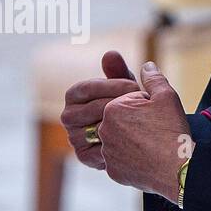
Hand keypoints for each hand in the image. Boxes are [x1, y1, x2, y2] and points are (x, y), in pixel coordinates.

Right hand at [61, 50, 139, 169]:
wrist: (133, 139)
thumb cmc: (126, 106)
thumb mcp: (124, 87)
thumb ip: (117, 71)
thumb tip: (111, 53)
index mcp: (73, 96)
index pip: (85, 88)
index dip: (111, 86)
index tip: (134, 86)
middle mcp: (68, 116)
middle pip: (92, 108)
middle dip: (119, 105)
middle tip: (143, 104)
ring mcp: (74, 137)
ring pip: (96, 128)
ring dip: (121, 124)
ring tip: (142, 120)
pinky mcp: (83, 156)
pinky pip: (100, 148)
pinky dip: (118, 143)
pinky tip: (136, 138)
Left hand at [99, 61, 190, 201]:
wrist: (178, 169)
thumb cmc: (172, 131)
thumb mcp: (166, 97)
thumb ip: (153, 78)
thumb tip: (147, 66)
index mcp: (113, 108)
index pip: (127, 101)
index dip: (146, 106)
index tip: (158, 116)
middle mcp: (103, 130)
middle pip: (121, 121)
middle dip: (136, 122)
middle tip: (156, 131)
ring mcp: (106, 152)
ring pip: (119, 141)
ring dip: (132, 140)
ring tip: (153, 145)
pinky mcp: (112, 171)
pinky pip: (119, 161)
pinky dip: (131, 160)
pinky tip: (147, 159)